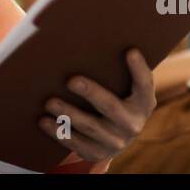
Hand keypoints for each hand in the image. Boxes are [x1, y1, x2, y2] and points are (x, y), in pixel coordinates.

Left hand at [38, 48, 155, 164]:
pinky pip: (76, 144)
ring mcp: (115, 141)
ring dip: (68, 114)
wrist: (116, 136)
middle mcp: (132, 124)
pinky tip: (44, 121)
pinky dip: (59, 132)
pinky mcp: (97, 153)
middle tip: (71, 80)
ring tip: (49, 102)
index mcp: (143, 103)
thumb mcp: (124, 87)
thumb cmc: (116, 98)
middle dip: (91, 93)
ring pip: (89, 127)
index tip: (130, 51)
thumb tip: (90, 35)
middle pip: (111, 107)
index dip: (139, 69)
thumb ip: (116, 69)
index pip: (144, 85)